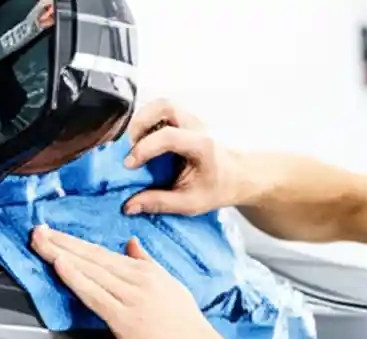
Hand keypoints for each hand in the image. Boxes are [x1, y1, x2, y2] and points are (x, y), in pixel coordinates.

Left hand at [31, 225, 230, 338]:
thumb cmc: (187, 327)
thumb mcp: (170, 285)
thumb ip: (147, 264)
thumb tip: (132, 245)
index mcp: (145, 271)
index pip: (102, 252)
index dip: (74, 242)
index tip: (54, 233)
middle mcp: (136, 280)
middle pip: (91, 256)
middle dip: (60, 242)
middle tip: (36, 231)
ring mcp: (129, 298)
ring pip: (89, 270)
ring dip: (60, 254)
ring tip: (39, 242)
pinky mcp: (124, 319)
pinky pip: (94, 294)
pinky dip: (75, 277)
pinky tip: (59, 264)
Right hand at [121, 99, 248, 216]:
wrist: (238, 176)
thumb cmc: (218, 187)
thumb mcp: (191, 203)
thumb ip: (160, 203)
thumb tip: (130, 205)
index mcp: (202, 145)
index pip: (168, 136)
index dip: (144, 148)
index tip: (129, 166)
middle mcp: (196, 126)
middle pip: (164, 107)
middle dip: (139, 123)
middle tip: (128, 147)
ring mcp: (190, 120)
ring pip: (161, 106)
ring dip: (141, 121)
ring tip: (132, 144)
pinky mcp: (183, 121)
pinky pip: (161, 114)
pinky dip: (146, 124)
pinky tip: (143, 143)